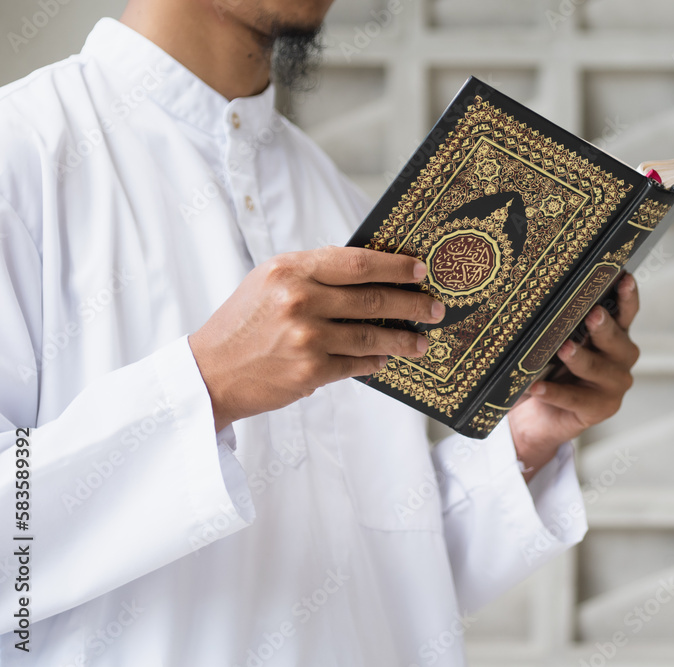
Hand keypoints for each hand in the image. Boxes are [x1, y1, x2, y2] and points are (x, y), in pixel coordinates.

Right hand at [189, 247, 443, 431]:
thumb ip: (315, 272)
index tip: (420, 270)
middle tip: (434, 308)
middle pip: (374, 300)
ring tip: (421, 340)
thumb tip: (370, 272)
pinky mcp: (311, 371)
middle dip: (412, 305)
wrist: (210, 371)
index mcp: (290, 270)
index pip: (358, 263)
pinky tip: (386, 359)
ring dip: (404, 340)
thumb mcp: (270, 281)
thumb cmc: (244, 322)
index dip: (395, 266)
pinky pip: (358, 364)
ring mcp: (306, 337)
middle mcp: (299, 300)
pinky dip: (377, 362)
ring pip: (372, 336)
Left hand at [509, 273, 640, 481]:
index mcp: (616, 336)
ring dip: (580, 358)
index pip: (626, 312)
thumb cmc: (552, 369)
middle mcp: (621, 359)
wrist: (541, 416)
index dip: (627, 296)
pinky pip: (574, 399)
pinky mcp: (600, 410)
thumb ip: (563, 324)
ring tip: (564, 348)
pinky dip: (553, 392)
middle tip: (592, 314)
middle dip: (604, 326)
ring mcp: (614, 386)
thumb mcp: (559, 342)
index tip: (624, 277)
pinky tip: (537, 387)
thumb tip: (543, 295)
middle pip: (616, 340)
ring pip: (596, 368)